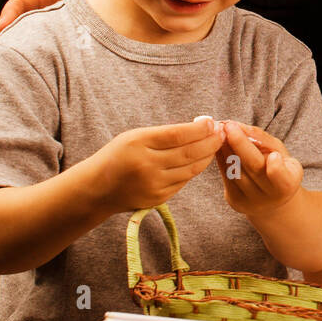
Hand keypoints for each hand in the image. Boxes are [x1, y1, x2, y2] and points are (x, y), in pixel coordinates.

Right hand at [0, 0, 95, 68]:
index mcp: (34, 1)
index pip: (18, 5)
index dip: (9, 14)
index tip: (2, 25)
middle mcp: (23, 18)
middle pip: (3, 32)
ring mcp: (23, 33)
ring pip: (3, 48)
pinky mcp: (28, 47)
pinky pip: (13, 60)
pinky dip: (4, 72)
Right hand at [92, 118, 225, 213]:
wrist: (98, 188)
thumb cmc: (119, 155)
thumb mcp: (135, 136)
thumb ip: (164, 134)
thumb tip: (201, 127)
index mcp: (139, 144)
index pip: (178, 135)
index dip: (200, 128)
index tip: (213, 122)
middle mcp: (147, 165)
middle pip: (189, 153)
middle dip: (211, 141)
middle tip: (223, 132)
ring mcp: (153, 185)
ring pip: (191, 169)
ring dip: (207, 155)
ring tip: (217, 144)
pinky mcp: (158, 198)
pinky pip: (183, 181)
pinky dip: (195, 169)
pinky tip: (201, 159)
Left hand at [213, 120, 303, 220]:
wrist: (272, 199)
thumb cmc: (278, 167)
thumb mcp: (279, 151)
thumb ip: (262, 139)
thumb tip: (238, 126)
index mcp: (288, 182)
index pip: (281, 178)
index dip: (277, 168)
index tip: (274, 155)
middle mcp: (270, 195)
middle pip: (253, 167)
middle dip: (240, 144)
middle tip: (229, 125)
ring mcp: (251, 201)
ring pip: (235, 170)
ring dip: (226, 149)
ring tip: (221, 131)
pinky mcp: (234, 201)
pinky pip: (225, 176)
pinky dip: (221, 158)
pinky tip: (219, 145)